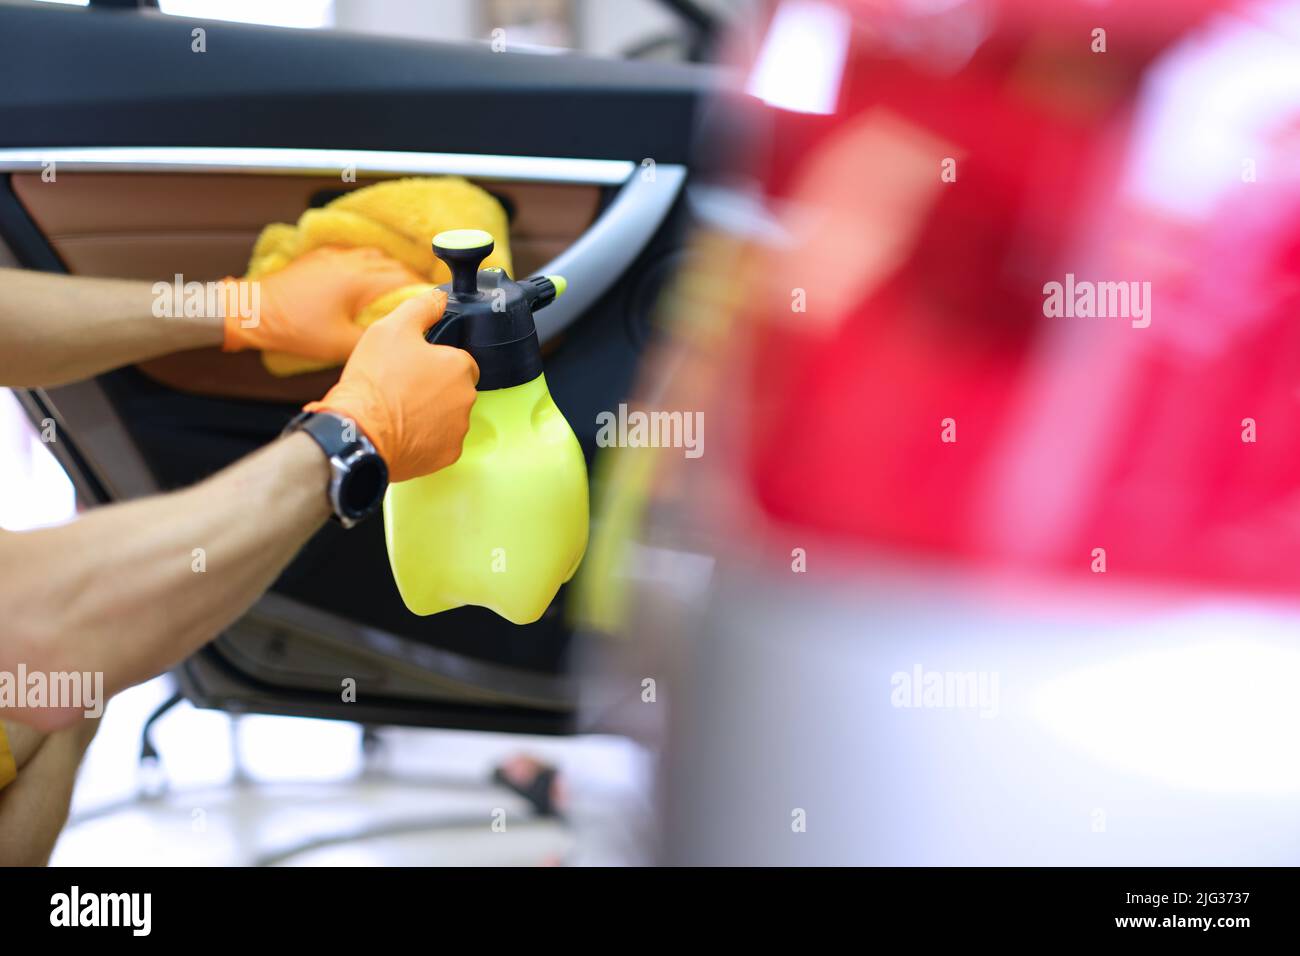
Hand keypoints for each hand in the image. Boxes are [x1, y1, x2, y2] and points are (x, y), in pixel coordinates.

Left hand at [222, 247, 423, 364]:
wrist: (254, 312)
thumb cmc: (294, 329)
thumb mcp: (340, 345)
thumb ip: (374, 342)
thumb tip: (397, 344)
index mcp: (361, 281)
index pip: (405, 279)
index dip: (423, 290)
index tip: (434, 302)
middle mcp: (351, 262)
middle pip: (393, 265)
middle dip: (409, 280)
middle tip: (418, 298)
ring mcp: (334, 257)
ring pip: (374, 256)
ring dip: (389, 270)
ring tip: (396, 288)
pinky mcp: (320, 258)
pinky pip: (354, 255)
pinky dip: (368, 265)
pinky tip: (365, 279)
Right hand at [303, 290, 478, 481]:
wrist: (357, 432)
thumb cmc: (374, 381)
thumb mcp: (392, 328)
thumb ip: (421, 308)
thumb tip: (439, 297)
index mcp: (460, 366)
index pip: (459, 360)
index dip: (434, 362)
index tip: (412, 367)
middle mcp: (467, 399)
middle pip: (454, 389)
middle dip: (433, 388)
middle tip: (401, 388)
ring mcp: (458, 429)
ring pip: (448, 416)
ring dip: (430, 413)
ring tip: (397, 410)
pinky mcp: (447, 455)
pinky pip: (440, 442)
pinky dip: (425, 438)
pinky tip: (401, 431)